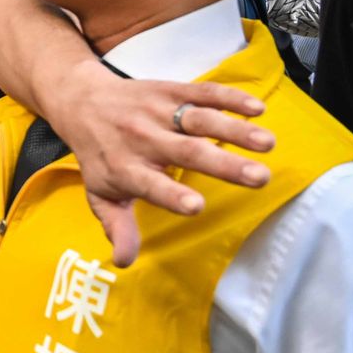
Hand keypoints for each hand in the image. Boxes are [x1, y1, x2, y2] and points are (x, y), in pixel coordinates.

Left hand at [43, 71, 274, 267]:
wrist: (84, 102)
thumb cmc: (100, 156)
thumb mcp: (101, 194)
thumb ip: (117, 226)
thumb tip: (125, 262)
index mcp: (127, 169)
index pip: (150, 185)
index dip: (171, 196)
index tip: (197, 207)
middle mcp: (143, 139)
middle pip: (187, 152)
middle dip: (224, 164)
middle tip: (260, 177)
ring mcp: (158, 112)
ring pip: (200, 119)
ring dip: (235, 130)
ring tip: (268, 143)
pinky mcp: (170, 90)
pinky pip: (202, 92)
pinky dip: (230, 97)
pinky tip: (258, 108)